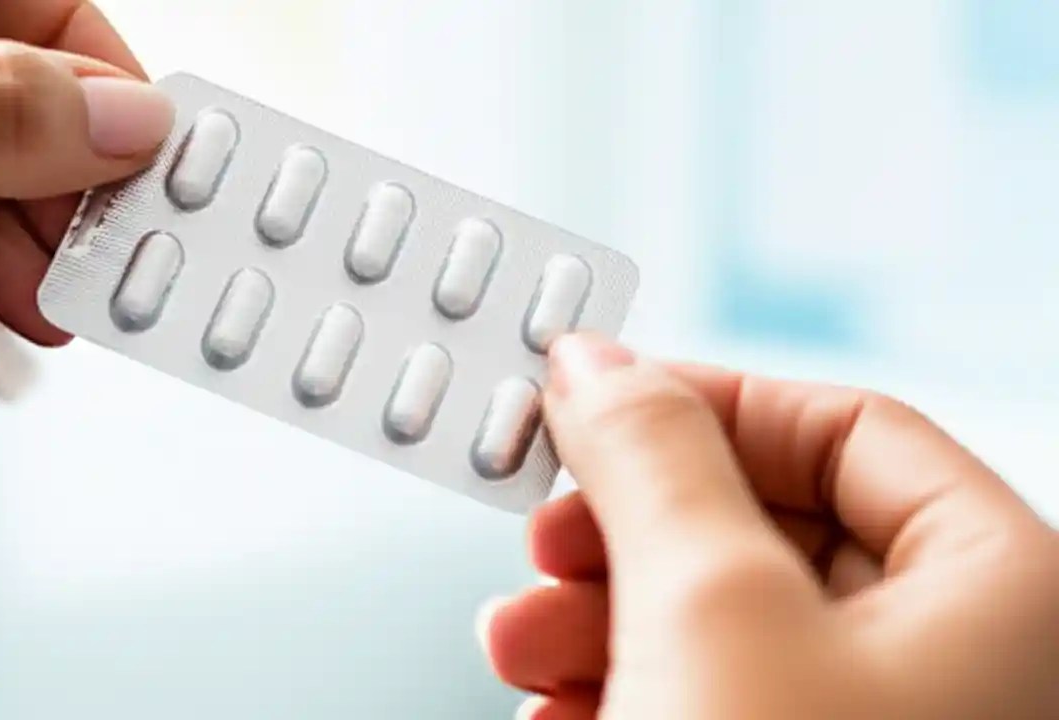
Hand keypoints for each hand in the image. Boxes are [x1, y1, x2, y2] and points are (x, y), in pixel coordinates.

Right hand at [479, 333, 1058, 718]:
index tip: (592, 404)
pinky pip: (714, 699)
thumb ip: (652, 459)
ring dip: (598, 622)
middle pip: (768, 531)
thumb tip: (597, 365)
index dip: (706, 402)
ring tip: (523, 649)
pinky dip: (624, 691)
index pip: (851, 429)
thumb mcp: (709, 611)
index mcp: (1005, 591)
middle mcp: (965, 660)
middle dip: (625, 538)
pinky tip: (557, 712)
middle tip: (547, 542)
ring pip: (723, 625)